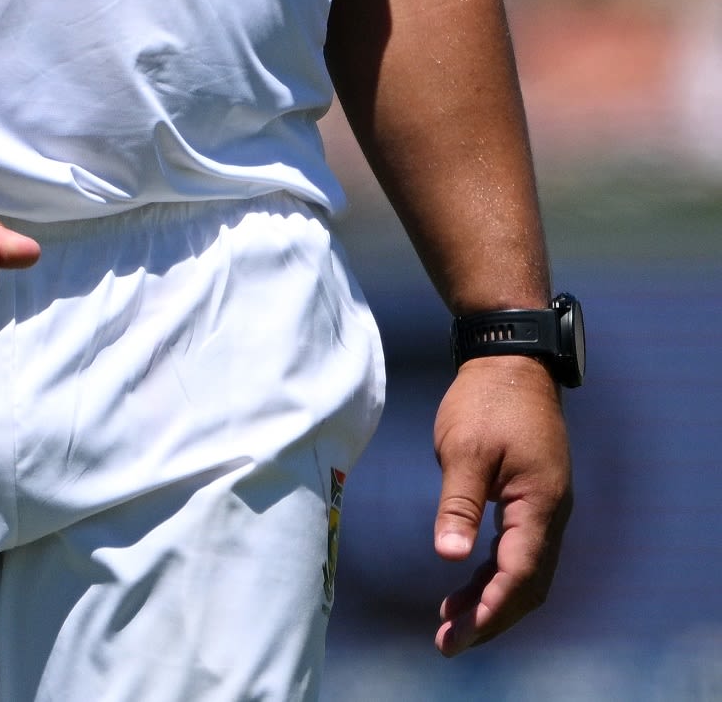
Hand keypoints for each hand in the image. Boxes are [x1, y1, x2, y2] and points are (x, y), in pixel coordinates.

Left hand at [432, 356, 572, 654]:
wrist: (511, 358)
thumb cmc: (486, 400)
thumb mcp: (464, 449)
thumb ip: (459, 504)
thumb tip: (451, 557)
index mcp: (540, 503)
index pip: (518, 574)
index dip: (489, 609)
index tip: (458, 634)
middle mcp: (552, 513)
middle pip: (528, 584)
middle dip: (491, 616)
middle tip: (449, 643)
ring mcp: (546, 506)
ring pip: (526, 570)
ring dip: (492, 597)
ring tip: (450, 621)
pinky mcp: (534, 497)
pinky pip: (521, 549)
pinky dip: (495, 572)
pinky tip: (468, 580)